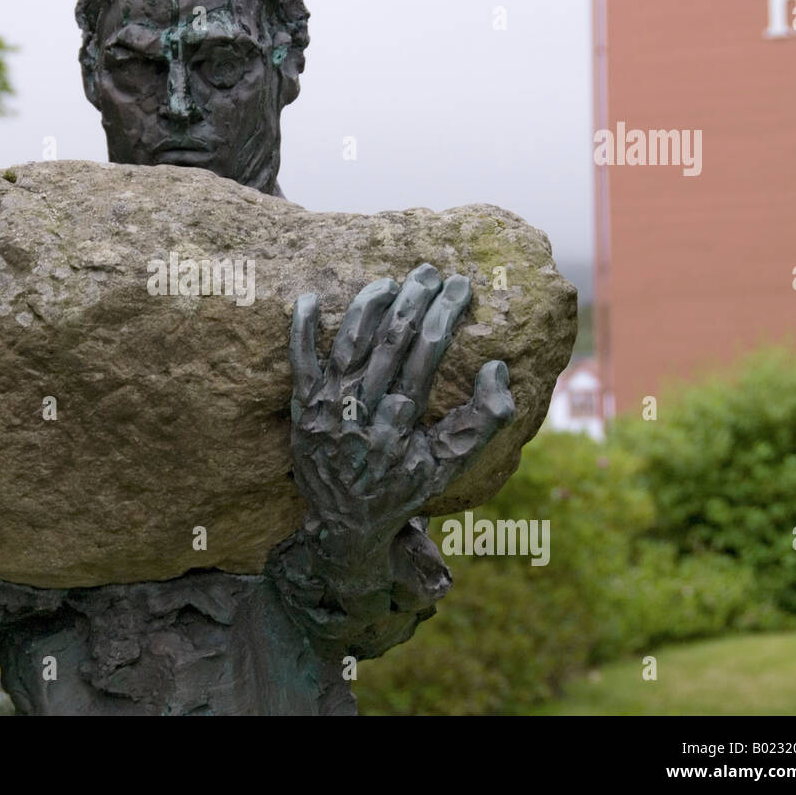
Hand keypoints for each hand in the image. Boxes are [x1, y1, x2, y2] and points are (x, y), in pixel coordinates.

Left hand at [288, 265, 514, 569]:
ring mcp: (328, 409)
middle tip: (432, 270)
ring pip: (349, 345)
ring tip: (392, 281)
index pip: (425, 356)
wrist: (344, 523)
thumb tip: (496, 368)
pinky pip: (299, 362)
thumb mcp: (450, 465)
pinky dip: (301, 329)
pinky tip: (309, 297)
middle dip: (414, 301)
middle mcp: (363, 413)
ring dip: (369, 306)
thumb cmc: (403, 487)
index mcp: (402, 426)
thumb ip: (484, 421)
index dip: (444, 316)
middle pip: (390, 343)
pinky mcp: (302, 409)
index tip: (461, 287)